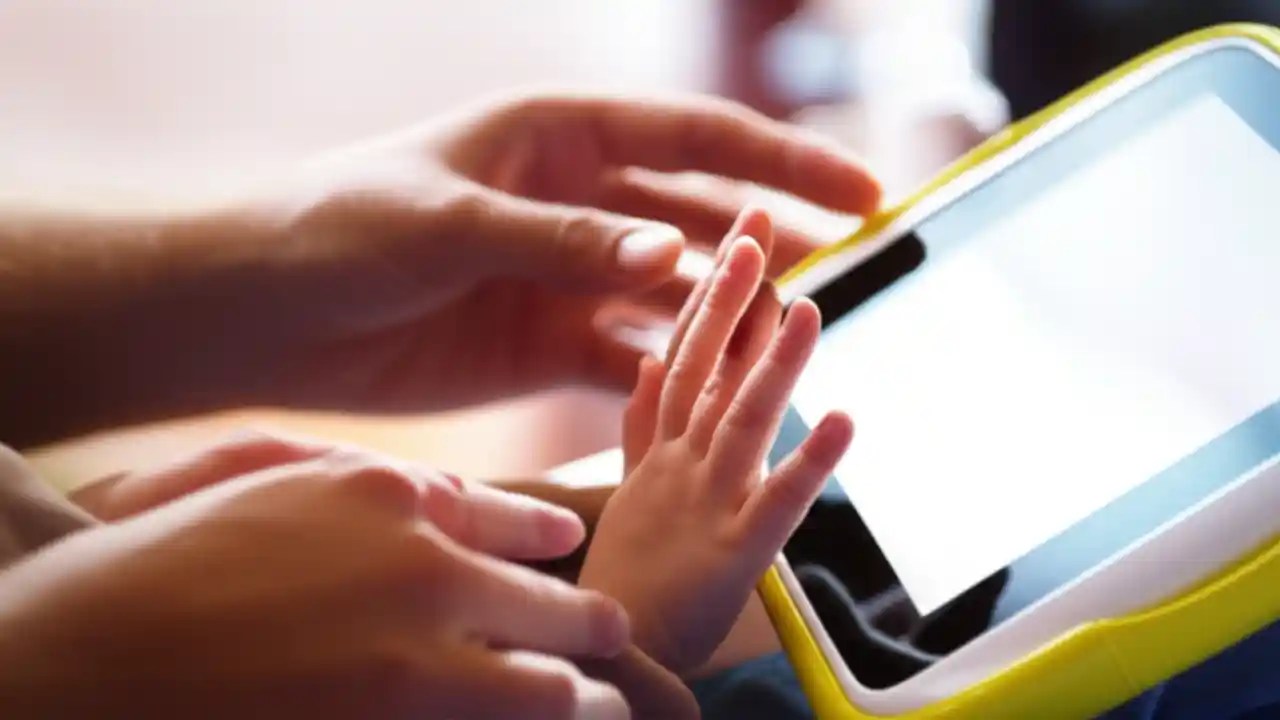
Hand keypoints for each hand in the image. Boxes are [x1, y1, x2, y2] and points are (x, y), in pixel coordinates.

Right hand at [0, 446, 632, 718]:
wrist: (68, 662)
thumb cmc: (150, 562)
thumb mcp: (260, 480)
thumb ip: (368, 484)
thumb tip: (457, 503)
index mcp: (389, 495)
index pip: (519, 525)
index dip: (554, 551)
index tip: (571, 562)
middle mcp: (420, 569)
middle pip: (561, 610)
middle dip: (592, 633)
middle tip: (615, 646)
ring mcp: (414, 665)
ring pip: (555, 693)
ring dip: (582, 704)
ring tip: (600, 714)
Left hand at [249, 92, 878, 411]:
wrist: (264, 313)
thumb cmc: (337, 232)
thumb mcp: (448, 221)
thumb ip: (562, 238)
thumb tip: (677, 252)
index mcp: (561, 137)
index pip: (698, 140)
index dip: (786, 164)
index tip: (865, 193)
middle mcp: (579, 202)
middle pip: (705, 219)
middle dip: (778, 243)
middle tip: (853, 273)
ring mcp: (568, 276)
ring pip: (677, 296)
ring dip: (733, 317)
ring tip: (795, 343)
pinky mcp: (546, 345)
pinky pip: (632, 357)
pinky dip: (676, 373)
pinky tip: (720, 393)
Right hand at [579, 211, 852, 672]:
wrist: (607, 658)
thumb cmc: (628, 576)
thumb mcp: (628, 489)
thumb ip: (641, 426)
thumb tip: (649, 365)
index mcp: (661, 448)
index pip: (686, 353)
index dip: (711, 292)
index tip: (738, 236)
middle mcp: (679, 463)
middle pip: (706, 368)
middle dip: (733, 296)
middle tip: (758, 230)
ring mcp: (704, 505)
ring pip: (740, 420)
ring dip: (774, 363)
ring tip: (807, 307)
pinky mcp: (732, 555)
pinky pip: (776, 503)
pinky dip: (809, 462)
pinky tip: (843, 420)